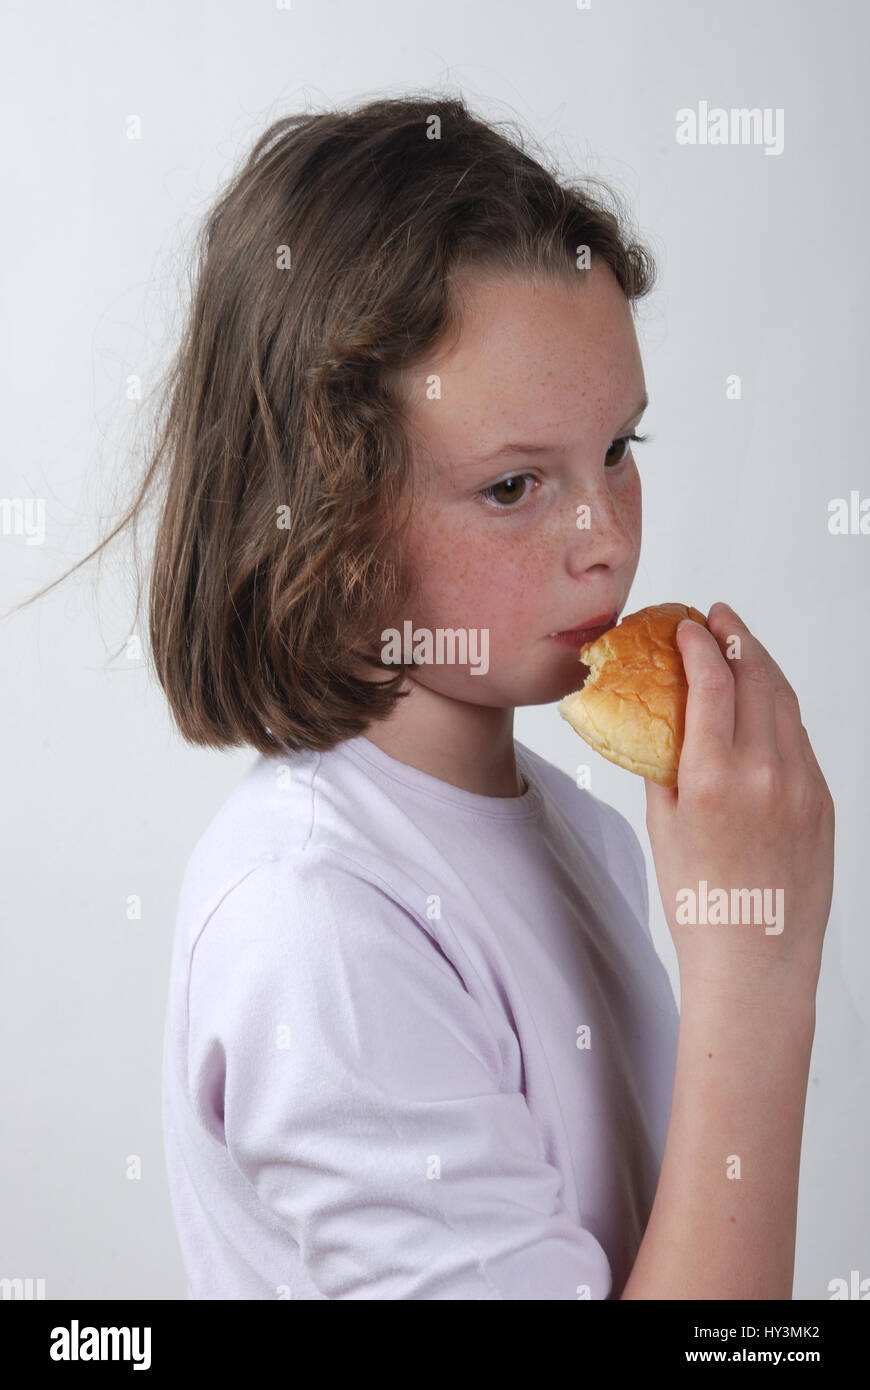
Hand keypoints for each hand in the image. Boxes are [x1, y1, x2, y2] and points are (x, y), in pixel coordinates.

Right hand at [644, 603, 833, 999]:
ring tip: (742, 647)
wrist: (757, 962)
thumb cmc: (701, 905)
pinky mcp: (824, 801)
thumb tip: (668, 721)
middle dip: (736, 638)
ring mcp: (803, 785)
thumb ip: (667, 766)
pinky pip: (801, 740)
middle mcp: (765, 772)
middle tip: (718, 617)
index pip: (713, 682)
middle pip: (756, 677)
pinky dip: (780, 710)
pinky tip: (764, 707)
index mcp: (715, 777)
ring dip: (762, 666)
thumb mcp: (664, 828)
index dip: (699, 643)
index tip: (687, 626)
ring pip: (786, 703)